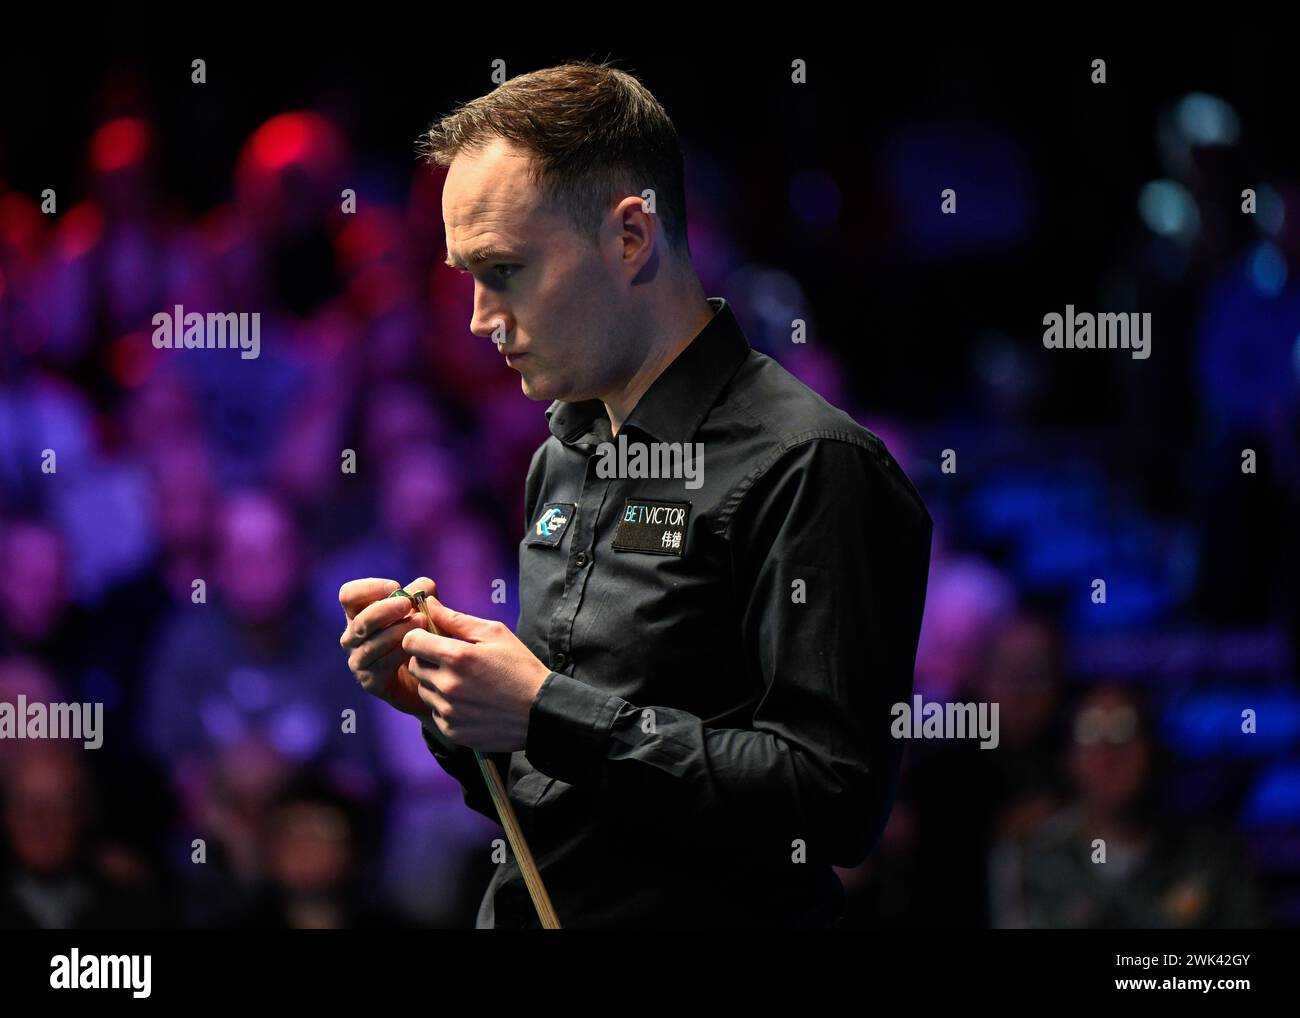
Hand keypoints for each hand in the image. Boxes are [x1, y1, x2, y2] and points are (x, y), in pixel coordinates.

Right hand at [338, 577, 437, 716]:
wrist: (429, 675)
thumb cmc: (423, 635)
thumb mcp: (426, 607)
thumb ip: (423, 592)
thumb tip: (418, 588)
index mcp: (360, 613)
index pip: (349, 595)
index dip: (368, 588)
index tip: (395, 586)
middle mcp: (353, 636)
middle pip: (360, 620)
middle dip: (384, 610)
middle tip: (408, 604)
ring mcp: (359, 660)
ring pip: (370, 644)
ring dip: (397, 631)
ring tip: (421, 622)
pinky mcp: (370, 681)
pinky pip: (381, 665)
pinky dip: (399, 653)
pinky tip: (416, 647)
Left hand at [401, 596, 551, 752]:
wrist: (541, 712)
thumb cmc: (520, 668)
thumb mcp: (495, 634)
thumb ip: (456, 619)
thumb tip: (429, 604)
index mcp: (456, 657)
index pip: (411, 642)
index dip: (420, 637)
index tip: (433, 639)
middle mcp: (447, 685)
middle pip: (414, 666)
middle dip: (427, 660)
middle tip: (453, 661)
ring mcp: (448, 711)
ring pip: (423, 691)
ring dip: (436, 684)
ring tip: (464, 683)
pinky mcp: (452, 731)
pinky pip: (435, 712)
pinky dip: (446, 706)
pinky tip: (469, 702)